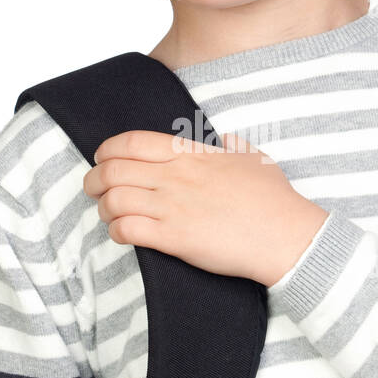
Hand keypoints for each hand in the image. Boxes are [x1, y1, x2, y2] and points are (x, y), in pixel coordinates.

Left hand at [82, 129, 328, 287]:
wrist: (284, 235)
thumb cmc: (273, 200)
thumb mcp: (255, 159)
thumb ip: (236, 146)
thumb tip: (230, 138)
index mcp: (191, 154)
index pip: (133, 142)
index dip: (108, 149)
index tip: (102, 158)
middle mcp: (176, 177)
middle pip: (114, 170)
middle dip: (94, 180)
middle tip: (93, 188)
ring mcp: (173, 207)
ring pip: (114, 200)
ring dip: (103, 207)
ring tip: (108, 214)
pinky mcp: (174, 238)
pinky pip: (128, 230)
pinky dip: (116, 231)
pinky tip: (121, 234)